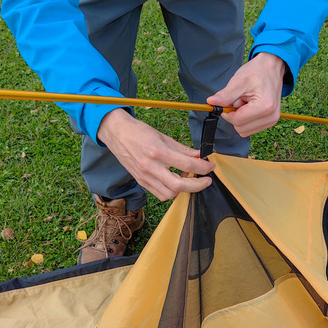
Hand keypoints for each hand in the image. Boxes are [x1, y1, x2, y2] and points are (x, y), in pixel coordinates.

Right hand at [97, 109, 214, 200]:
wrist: (117, 133)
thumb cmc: (139, 132)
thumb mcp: (163, 137)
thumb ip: (182, 149)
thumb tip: (199, 156)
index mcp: (158, 152)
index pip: (187, 165)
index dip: (203, 167)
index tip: (210, 167)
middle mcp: (150, 167)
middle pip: (179, 186)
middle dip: (198, 185)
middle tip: (207, 180)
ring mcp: (144, 177)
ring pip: (170, 194)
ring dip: (184, 190)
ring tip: (189, 179)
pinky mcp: (141, 182)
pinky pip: (160, 194)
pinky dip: (172, 192)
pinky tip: (176, 182)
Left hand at [206, 52, 285, 136]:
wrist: (271, 67)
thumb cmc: (258, 72)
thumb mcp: (238, 81)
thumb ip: (225, 95)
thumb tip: (211, 102)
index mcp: (264, 107)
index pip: (237, 121)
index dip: (228, 112)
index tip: (229, 102)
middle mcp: (271, 116)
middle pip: (241, 128)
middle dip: (236, 115)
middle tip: (240, 100)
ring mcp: (272, 120)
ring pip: (245, 131)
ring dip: (241, 117)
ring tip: (246, 102)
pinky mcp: (271, 121)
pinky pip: (251, 128)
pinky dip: (247, 119)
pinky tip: (251, 106)